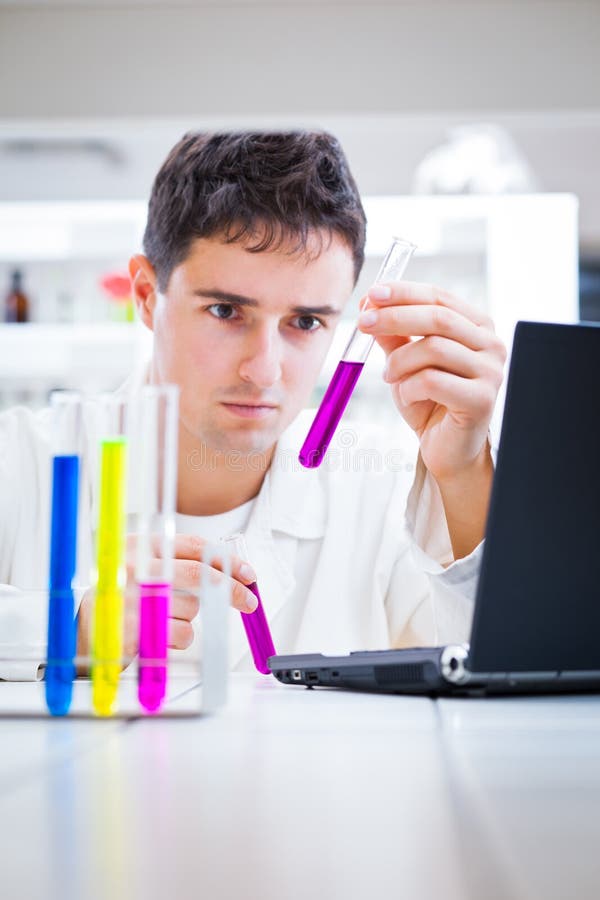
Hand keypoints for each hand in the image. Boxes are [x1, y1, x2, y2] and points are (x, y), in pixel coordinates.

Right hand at [76, 534, 257, 667]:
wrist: (81, 634)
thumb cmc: (121, 600)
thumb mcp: (142, 569)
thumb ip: (179, 564)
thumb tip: (231, 572)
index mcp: (141, 546)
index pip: (194, 546)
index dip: (227, 560)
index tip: (248, 573)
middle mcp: (135, 567)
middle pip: (200, 575)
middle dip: (233, 590)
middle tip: (249, 601)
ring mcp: (133, 597)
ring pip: (193, 608)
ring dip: (189, 618)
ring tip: (163, 619)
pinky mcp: (135, 628)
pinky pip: (181, 633)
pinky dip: (179, 639)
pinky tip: (159, 635)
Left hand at [357, 281, 505, 483]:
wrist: (447, 449)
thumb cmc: (430, 402)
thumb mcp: (406, 362)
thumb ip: (393, 334)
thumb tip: (368, 304)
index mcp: (477, 327)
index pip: (440, 298)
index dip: (404, 292)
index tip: (371, 294)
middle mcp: (490, 344)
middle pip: (438, 318)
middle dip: (394, 317)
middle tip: (364, 324)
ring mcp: (490, 371)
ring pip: (433, 349)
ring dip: (399, 362)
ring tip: (389, 377)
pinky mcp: (482, 399)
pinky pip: (432, 381)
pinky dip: (408, 388)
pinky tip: (408, 397)